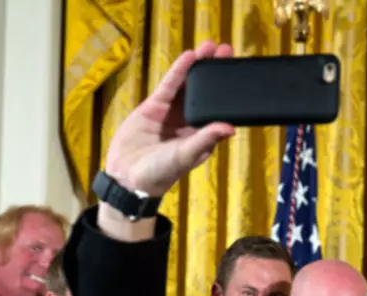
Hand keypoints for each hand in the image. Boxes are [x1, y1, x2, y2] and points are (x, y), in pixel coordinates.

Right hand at [103, 41, 235, 197]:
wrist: (127, 177)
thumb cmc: (160, 173)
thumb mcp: (185, 155)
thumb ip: (205, 139)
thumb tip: (230, 128)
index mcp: (201, 136)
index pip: (218, 110)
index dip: (228, 93)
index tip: (238, 74)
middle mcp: (189, 123)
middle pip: (205, 93)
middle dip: (215, 72)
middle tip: (227, 50)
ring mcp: (172, 113)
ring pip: (188, 85)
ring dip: (198, 66)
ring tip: (210, 46)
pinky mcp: (154, 106)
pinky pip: (169, 86)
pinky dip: (178, 71)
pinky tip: (188, 56)